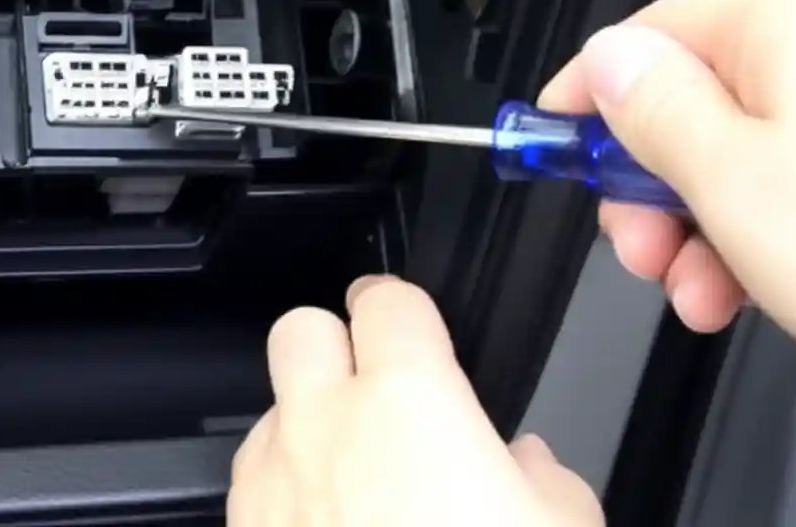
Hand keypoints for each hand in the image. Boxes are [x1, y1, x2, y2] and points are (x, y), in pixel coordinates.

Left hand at [228, 276, 601, 526]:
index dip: (401, 308)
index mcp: (409, 402)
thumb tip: (524, 466)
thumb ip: (542, 482)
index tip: (409, 325)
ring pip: (270, 414)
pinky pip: (253, 487)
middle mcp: (324, 428)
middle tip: (372, 387)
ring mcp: (271, 485)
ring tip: (358, 484)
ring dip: (306, 429)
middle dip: (332, 345)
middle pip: (298, 330)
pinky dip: (284, 494)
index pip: (388, 302)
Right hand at [540, 0, 795, 353]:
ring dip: (699, 227)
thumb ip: (649, 112)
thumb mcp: (731, 186)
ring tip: (697, 289)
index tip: (552, 140)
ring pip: (746, 147)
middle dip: (651, 188)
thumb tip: (605, 65)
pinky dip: (758, 230)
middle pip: (698, 98)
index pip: (652, 33)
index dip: (588, 96)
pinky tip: (742, 285)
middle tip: (635, 246)